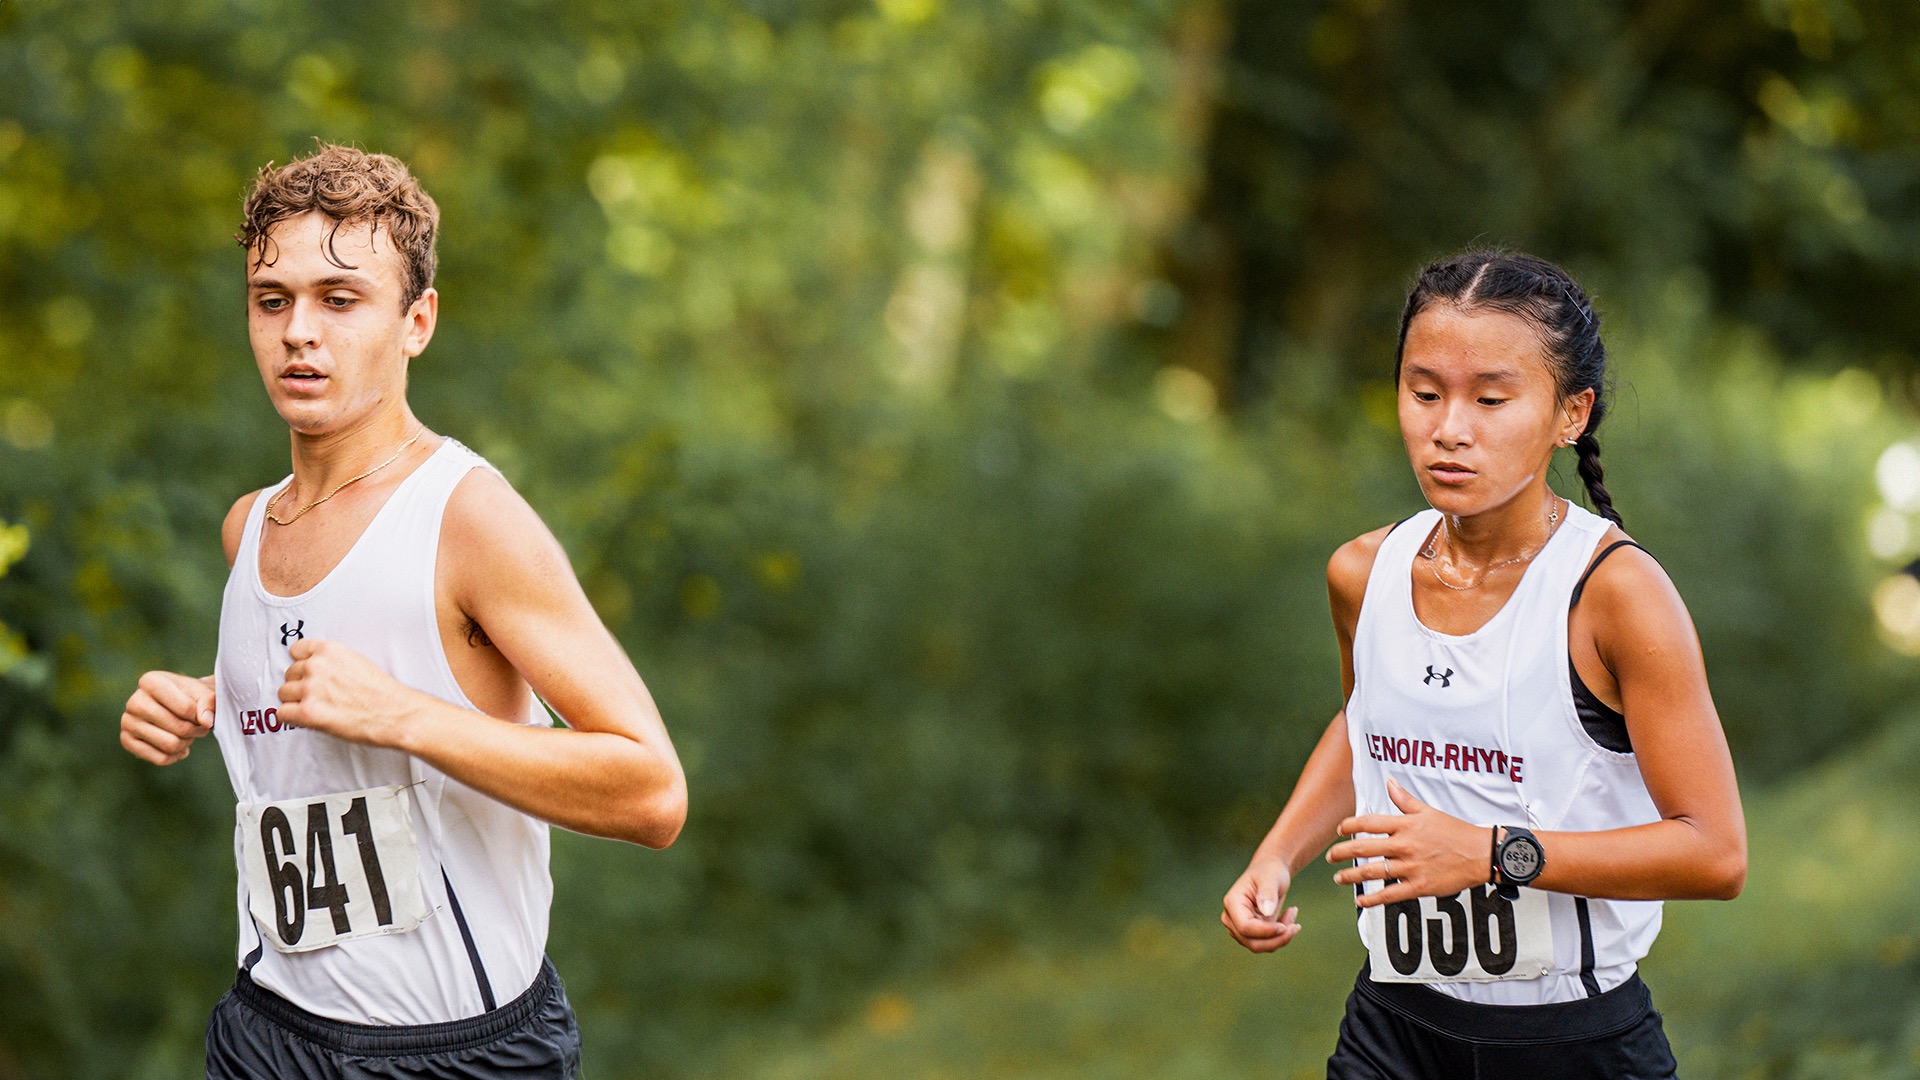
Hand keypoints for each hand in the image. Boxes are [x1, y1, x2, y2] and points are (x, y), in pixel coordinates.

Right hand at [120, 671, 215, 764]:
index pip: (185, 708)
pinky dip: (175, 756)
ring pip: (170, 745)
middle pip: (179, 728)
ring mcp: (127, 722)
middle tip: (198, 727)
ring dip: (186, 743)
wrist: (178, 706)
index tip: (204, 715)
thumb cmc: (191, 696)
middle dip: (195, 731)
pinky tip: (179, 747)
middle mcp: (134, 701)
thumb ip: (208, 702)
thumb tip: (206, 721)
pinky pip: (160, 759)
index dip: (201, 716)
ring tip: (188, 735)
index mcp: (150, 682)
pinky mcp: (126, 740)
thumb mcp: (204, 692)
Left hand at [276, 639, 421, 747]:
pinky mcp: (308, 712)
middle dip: (300, 685)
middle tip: (318, 696)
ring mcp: (310, 689)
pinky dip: (292, 718)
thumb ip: (332, 661)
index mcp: (329, 650)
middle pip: (289, 674)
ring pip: (283, 694)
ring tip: (316, 707)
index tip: (307, 673)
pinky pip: (282, 713)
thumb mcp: (357, 661)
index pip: (296, 650)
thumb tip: (315, 668)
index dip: (302, 664)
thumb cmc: (382, 692)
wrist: (396, 714)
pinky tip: (307, 719)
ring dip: (296, 702)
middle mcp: (316, 666)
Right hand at [1221, 856, 1301, 952]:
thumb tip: (1266, 911)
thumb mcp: (1270, 877)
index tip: (1286, 927)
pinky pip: (1267, 943)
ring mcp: (1240, 928)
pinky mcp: (1251, 934)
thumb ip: (1267, 893)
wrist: (1269, 872)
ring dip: (1281, 937)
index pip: (1245, 927)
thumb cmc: (1269, 871)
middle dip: (1277, 939)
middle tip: (1296, 926)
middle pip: (1252, 942)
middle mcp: (1231, 918)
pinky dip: (1281, 935)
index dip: (1266, 931)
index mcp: (1232, 903)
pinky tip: (1289, 916)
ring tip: (1292, 913)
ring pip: (1261, 946)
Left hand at [1328, 777, 1489, 907]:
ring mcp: (1410, 867)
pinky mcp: (1419, 886)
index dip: (1349, 825)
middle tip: (1330, 856)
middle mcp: (1404, 845)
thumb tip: (1389, 781)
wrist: (1480, 854)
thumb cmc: (1454, 831)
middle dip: (1341, 853)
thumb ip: (1404, 800)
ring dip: (1351, 876)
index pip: (1368, 822)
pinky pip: (1390, 894)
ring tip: (1339, 877)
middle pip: (1363, 848)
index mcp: (1405, 825)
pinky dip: (1372, 899)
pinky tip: (1360, 900)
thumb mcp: (1428, 811)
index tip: (1339, 830)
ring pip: (1372, 872)